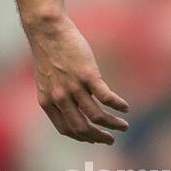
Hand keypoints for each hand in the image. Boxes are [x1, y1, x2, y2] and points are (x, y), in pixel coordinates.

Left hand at [26, 13, 128, 144]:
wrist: (46, 30)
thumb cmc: (48, 51)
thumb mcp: (46, 79)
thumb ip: (56, 94)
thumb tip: (72, 105)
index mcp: (48, 101)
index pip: (66, 129)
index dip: (82, 137)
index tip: (94, 138)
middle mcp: (60, 98)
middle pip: (82, 128)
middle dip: (98, 137)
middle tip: (111, 139)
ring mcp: (73, 87)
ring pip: (96, 116)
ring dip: (112, 124)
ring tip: (123, 125)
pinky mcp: (87, 75)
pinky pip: (105, 97)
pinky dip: (117, 105)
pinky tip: (125, 107)